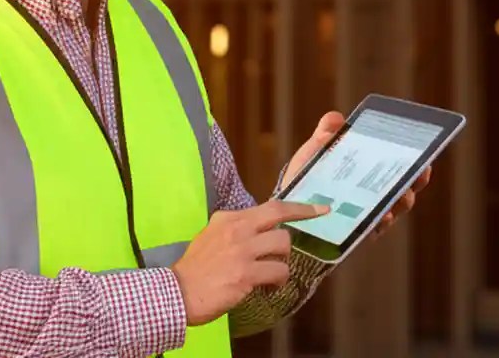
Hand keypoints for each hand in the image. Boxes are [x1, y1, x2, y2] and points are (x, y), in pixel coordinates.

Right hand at [171, 200, 328, 325]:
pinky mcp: (246, 273)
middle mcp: (237, 229)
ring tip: (273, 274)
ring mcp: (243, 250)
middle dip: (299, 224)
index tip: (319, 208)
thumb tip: (257, 233)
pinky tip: (268, 289)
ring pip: (283, 245)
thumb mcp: (210, 237)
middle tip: (309, 228)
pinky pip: (278, 272)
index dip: (298, 208)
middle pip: (279, 218)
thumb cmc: (194, 269)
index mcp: (228, 218)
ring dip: (283, 262)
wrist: (178, 292)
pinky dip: (278, 282)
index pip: (270, 207)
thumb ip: (234, 231)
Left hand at [278, 111, 433, 242]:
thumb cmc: (304, 177)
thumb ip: (325, 132)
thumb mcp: (314, 150)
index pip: (399, 165)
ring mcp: (367, 213)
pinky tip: (382, 216)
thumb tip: (337, 118)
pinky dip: (381, 221)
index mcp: (368, 170)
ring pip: (395, 208)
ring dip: (401, 201)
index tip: (425, 156)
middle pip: (405, 187)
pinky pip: (375, 228)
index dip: (415, 161)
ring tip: (400, 196)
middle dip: (415, 180)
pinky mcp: (357, 232)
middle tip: (420, 172)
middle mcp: (374, 193)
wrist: (286, 208)